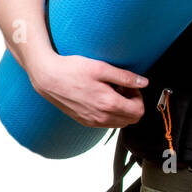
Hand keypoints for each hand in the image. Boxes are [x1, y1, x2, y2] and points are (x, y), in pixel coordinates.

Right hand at [31, 51, 145, 126]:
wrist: (47, 77)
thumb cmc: (72, 70)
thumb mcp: (102, 68)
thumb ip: (126, 77)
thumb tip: (144, 83)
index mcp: (108, 104)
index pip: (139, 111)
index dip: (138, 97)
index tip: (129, 86)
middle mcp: (101, 117)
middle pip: (132, 119)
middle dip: (132, 104)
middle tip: (121, 89)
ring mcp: (92, 121)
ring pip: (120, 123)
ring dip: (121, 109)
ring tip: (110, 92)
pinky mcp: (84, 121)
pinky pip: (106, 123)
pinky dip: (110, 113)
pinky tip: (100, 98)